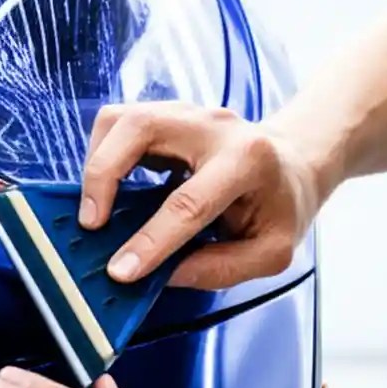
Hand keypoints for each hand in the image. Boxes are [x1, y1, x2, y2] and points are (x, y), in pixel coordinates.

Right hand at [80, 102, 325, 289]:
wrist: (294, 162)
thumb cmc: (282, 207)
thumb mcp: (272, 251)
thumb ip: (221, 269)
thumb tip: (163, 274)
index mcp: (248, 161)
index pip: (189, 201)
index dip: (151, 240)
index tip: (121, 270)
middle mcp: (214, 127)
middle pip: (141, 129)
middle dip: (103, 175)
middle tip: (92, 223)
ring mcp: (187, 113)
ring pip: (122, 118)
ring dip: (97, 162)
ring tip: (95, 208)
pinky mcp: (165, 114)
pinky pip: (119, 124)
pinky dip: (103, 155)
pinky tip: (107, 187)